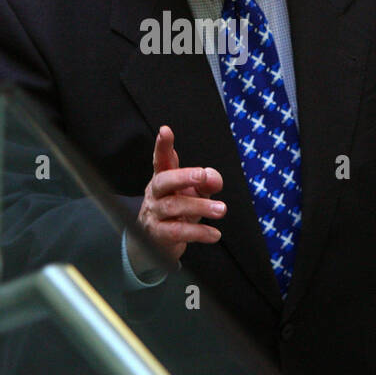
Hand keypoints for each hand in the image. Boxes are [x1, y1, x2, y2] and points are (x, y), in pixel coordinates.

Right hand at [130, 125, 224, 274]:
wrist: (157, 243)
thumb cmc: (177, 211)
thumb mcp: (194, 194)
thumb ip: (206, 182)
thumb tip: (214, 179)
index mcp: (163, 178)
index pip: (161, 159)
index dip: (162, 146)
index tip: (165, 131)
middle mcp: (155, 194)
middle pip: (164, 180)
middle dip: (183, 176)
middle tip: (203, 176)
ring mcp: (154, 214)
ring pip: (174, 206)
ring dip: (200, 206)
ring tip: (221, 209)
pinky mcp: (158, 235)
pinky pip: (177, 232)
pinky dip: (198, 232)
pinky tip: (214, 234)